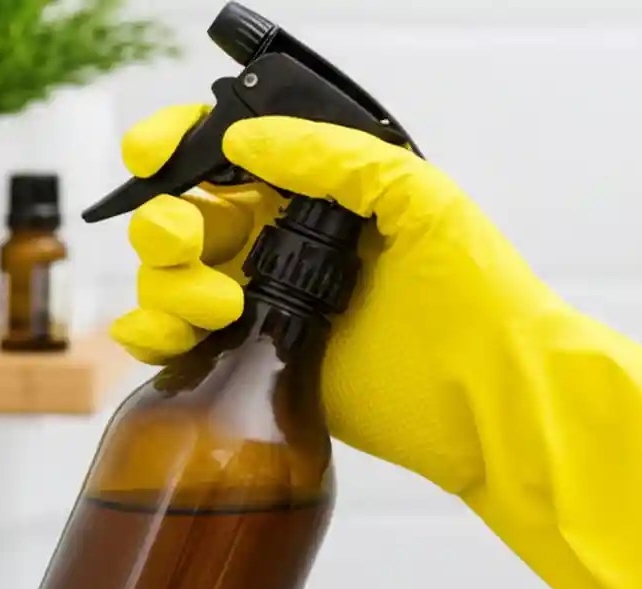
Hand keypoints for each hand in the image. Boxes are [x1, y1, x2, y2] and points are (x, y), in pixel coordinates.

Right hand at [110, 103, 562, 491]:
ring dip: (168, 284)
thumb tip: (244, 139)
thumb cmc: (475, 293)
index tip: (151, 157)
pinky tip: (171, 338)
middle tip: (191, 243)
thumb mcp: (416, 195)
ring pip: (169, 280)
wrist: (491, 396)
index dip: (177, 147)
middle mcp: (280, 245)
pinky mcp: (257, 368)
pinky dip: (150, 335)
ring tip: (225, 308)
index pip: (225, 157)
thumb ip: (332, 156)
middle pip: (180, 219)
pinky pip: (175, 345)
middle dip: (166, 224)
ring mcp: (264, 308)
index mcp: (314, 195)